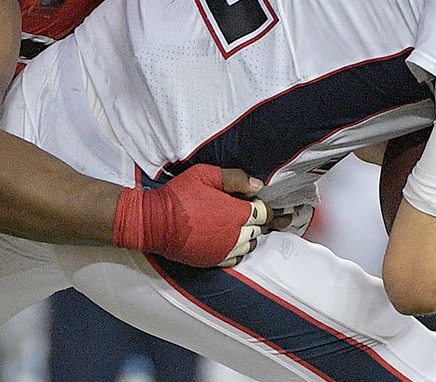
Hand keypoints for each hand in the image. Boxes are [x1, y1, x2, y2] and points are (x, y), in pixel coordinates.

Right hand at [112, 164, 273, 267]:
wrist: (155, 223)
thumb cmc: (179, 196)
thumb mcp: (205, 175)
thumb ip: (234, 178)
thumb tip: (257, 185)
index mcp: (236, 213)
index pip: (264, 213)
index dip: (271, 210)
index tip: (281, 210)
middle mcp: (235, 235)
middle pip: (259, 229)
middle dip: (263, 222)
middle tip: (272, 218)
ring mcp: (224, 250)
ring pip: (249, 245)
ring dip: (251, 236)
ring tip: (248, 229)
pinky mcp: (213, 260)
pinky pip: (236, 259)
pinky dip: (239, 251)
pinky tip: (235, 244)